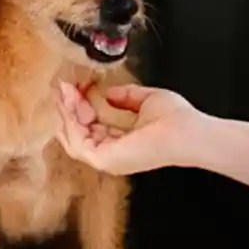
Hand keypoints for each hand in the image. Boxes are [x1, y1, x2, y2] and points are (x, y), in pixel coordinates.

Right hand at [55, 81, 203, 174]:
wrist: (187, 131)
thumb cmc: (177, 120)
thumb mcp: (147, 100)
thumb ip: (127, 97)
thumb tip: (109, 93)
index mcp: (123, 143)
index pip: (93, 127)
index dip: (82, 107)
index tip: (74, 89)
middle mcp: (113, 154)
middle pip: (79, 133)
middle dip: (69, 109)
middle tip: (61, 89)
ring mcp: (107, 159)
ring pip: (74, 137)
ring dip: (66, 113)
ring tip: (63, 92)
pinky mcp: (104, 159)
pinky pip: (77, 141)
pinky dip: (70, 122)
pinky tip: (70, 103)